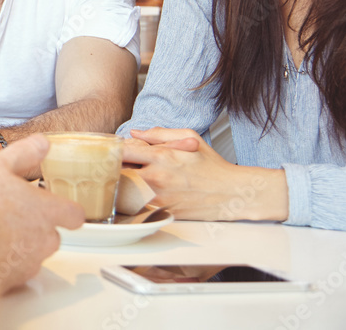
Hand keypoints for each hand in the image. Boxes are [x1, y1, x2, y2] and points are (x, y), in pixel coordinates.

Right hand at [0, 134, 84, 292]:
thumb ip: (22, 153)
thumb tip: (43, 143)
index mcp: (47, 211)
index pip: (75, 214)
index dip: (68, 208)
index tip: (59, 204)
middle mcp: (44, 240)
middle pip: (52, 235)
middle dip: (36, 226)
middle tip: (13, 213)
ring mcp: (28, 264)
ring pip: (31, 253)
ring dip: (17, 244)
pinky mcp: (10, 282)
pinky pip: (11, 271)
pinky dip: (0, 262)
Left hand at [123, 127, 287, 221]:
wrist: (232, 194)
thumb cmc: (212, 166)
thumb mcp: (189, 137)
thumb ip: (158, 133)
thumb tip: (134, 133)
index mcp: (161, 157)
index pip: (122, 151)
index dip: (113, 149)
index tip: (112, 149)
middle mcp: (156, 178)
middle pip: (117, 172)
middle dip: (114, 167)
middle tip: (117, 164)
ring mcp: (158, 198)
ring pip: (124, 191)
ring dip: (121, 183)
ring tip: (130, 177)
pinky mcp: (161, 212)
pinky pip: (137, 205)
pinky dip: (133, 198)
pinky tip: (140, 192)